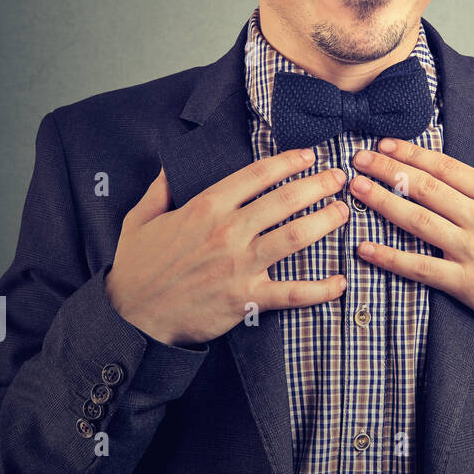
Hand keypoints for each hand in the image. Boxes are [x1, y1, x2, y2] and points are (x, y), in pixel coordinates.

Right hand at [104, 149, 350, 346]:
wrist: (129, 318)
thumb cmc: (136, 268)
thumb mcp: (140, 218)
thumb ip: (161, 188)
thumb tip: (172, 162)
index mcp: (205, 207)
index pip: (256, 175)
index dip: (287, 162)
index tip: (309, 156)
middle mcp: (227, 232)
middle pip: (284, 201)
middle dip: (318, 185)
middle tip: (339, 178)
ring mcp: (239, 266)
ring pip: (294, 237)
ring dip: (325, 222)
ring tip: (344, 213)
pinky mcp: (246, 299)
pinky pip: (291, 293)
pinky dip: (320, 289)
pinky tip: (340, 282)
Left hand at [347, 139, 473, 340]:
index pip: (449, 168)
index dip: (415, 154)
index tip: (389, 144)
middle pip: (426, 187)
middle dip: (388, 169)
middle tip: (359, 158)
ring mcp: (473, 251)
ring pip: (417, 220)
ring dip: (382, 202)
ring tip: (355, 188)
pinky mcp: (466, 284)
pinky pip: (420, 268)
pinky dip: (390, 258)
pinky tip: (365, 248)